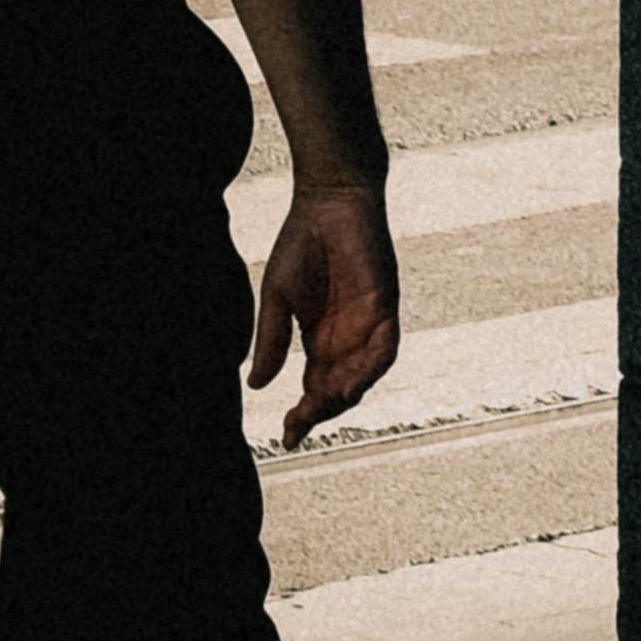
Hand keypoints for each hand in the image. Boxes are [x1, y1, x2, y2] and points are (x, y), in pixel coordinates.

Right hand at [248, 183, 399, 445]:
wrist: (329, 201)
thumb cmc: (302, 244)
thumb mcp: (277, 299)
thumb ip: (270, 340)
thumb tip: (255, 386)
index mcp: (321, 339)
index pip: (315, 388)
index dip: (303, 415)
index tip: (287, 438)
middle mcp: (347, 339)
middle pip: (339, 390)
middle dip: (320, 412)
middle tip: (298, 426)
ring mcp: (369, 326)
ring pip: (363, 376)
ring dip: (344, 396)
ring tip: (320, 409)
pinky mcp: (385, 307)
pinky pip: (385, 348)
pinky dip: (370, 369)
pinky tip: (351, 384)